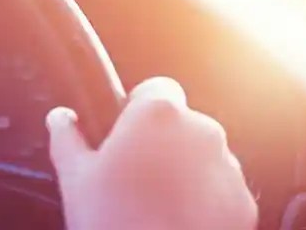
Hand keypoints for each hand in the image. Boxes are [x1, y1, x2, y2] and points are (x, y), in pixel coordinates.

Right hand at [48, 77, 256, 229]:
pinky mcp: (244, 202)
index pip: (156, 88)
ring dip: (185, 171)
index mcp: (157, 114)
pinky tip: (178, 223)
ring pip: (203, 157)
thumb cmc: (112, 223)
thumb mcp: (74, 178)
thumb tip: (61, 118)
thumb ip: (67, 137)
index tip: (125, 135)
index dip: (138, 110)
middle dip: (162, 143)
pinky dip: (206, 202)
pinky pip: (221, 190)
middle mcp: (201, 130)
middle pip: (181, 124)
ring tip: (155, 206)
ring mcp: (228, 167)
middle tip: (134, 177)